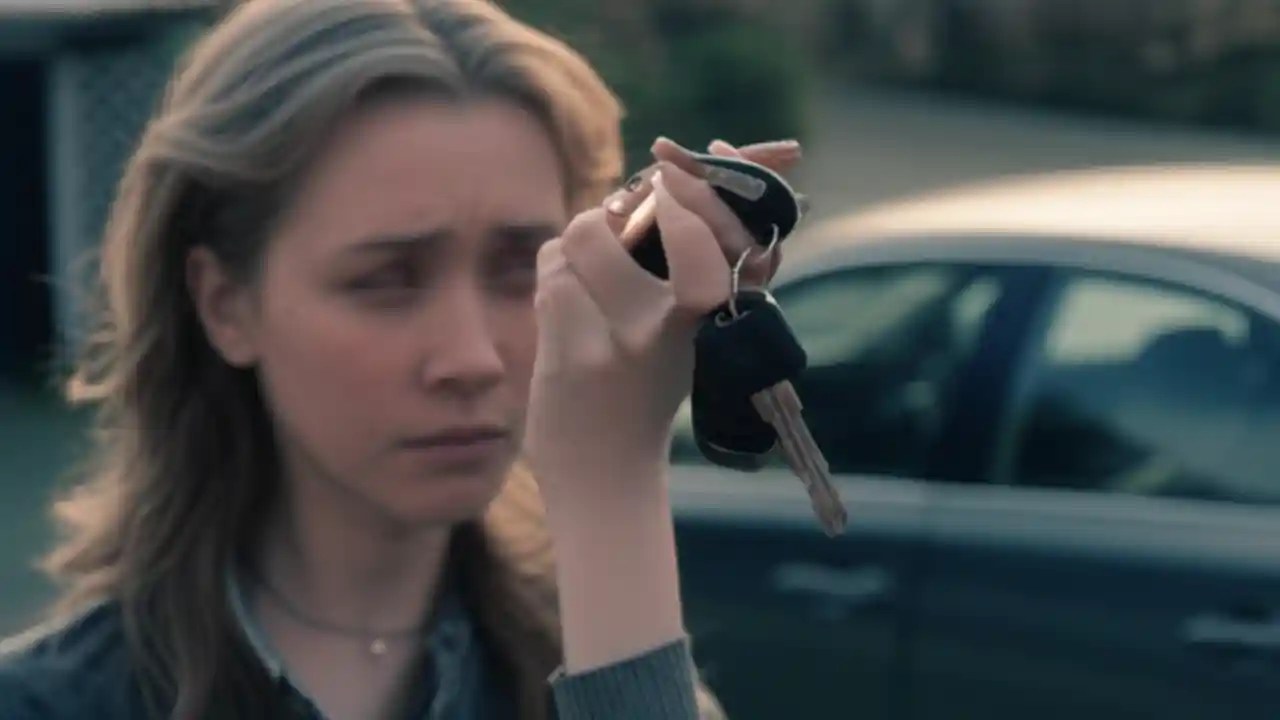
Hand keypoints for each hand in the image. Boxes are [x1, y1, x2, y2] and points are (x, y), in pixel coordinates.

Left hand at [524, 137, 800, 499]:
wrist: (606, 473)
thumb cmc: (647, 389)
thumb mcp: (689, 330)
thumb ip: (694, 257)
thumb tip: (682, 165)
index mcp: (708, 318)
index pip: (705, 239)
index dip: (687, 195)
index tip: (674, 172)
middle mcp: (665, 330)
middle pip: (611, 222)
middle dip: (604, 218)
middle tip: (612, 234)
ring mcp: (615, 343)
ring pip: (574, 243)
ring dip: (573, 257)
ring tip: (588, 292)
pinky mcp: (571, 357)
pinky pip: (550, 279)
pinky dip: (554, 285)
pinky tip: (567, 320)